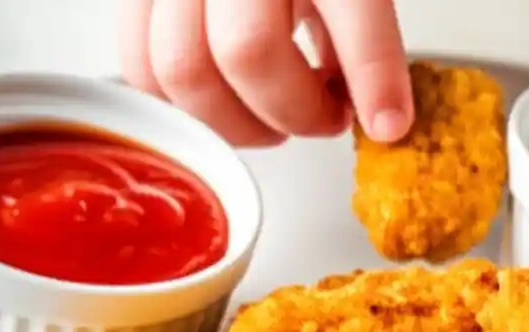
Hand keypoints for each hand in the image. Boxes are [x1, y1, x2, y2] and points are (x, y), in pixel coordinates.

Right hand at [120, 0, 412, 145]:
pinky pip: (141, 67)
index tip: (388, 123)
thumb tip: (377, 114)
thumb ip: (361, 35)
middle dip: (293, 112)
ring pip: (182, 69)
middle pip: (248, 50)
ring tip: (272, 114)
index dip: (372, 72)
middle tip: (323, 117)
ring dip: (236, 123)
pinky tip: (224, 101)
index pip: (350, 4)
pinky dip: (184, 106)